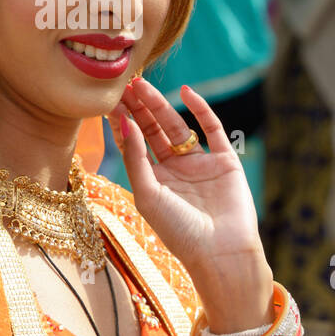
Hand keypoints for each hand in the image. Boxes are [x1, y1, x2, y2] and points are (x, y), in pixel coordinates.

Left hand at [108, 77, 273, 333]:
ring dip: (160, 105)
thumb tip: (125, 123)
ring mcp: (200, 163)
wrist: (221, 251)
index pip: (134, 145)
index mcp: (154, 181)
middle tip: (124, 84)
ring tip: (142, 85)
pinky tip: (185, 92)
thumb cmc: (179, 231)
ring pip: (177, 126)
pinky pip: (212, 128)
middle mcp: (175, 170)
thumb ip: (135, 158)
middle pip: (153, 130)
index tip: (109, 101)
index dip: (122, 122)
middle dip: (138, 108)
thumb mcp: (147, 194)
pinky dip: (200, 109)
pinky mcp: (225, 160)